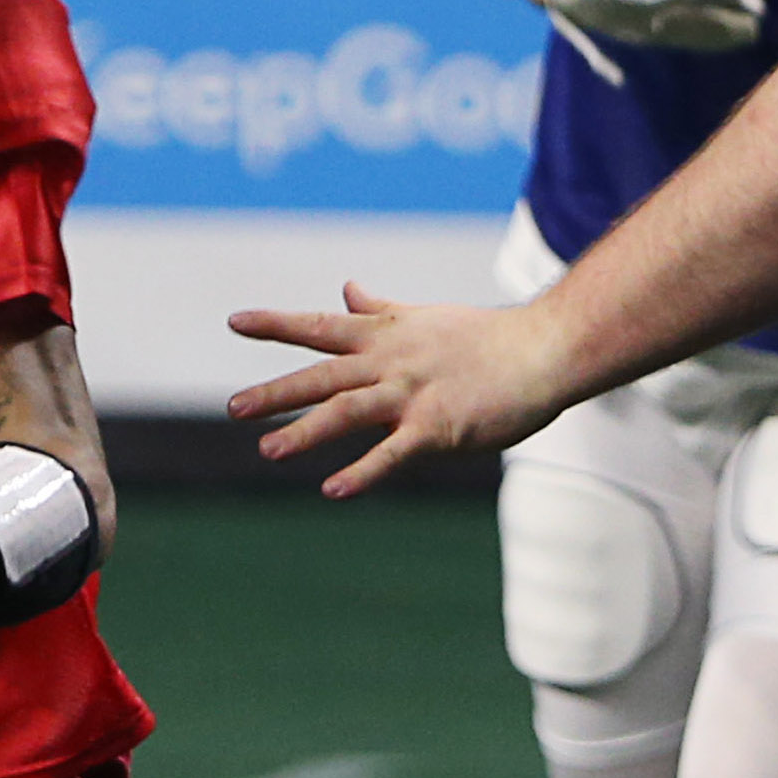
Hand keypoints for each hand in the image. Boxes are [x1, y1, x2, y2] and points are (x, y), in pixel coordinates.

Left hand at [223, 285, 579, 496]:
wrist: (544, 350)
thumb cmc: (487, 337)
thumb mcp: (423, 316)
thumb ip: (379, 307)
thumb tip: (346, 286)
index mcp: (385, 334)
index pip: (321, 326)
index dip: (276, 324)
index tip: (235, 322)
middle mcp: (391, 362)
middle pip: (322, 376)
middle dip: (276, 392)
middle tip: (234, 410)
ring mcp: (413, 394)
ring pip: (348, 412)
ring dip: (305, 431)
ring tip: (268, 451)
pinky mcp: (439, 428)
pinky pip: (393, 454)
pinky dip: (363, 472)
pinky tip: (333, 490)